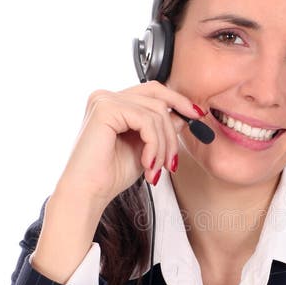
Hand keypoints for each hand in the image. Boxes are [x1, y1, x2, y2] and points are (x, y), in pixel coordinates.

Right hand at [56, 81, 203, 207]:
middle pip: (157, 95)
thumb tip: (183, 116)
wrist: (89, 193)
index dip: (178, 101)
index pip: (153, 91)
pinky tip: (148, 164)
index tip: (197, 116)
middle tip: (177, 154)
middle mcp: (106, 96)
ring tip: (157, 168)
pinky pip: (146, 121)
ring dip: (164, 145)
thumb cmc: (110, 175)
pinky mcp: (105, 108)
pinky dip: (154, 145)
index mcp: (113, 103)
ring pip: (156, 111)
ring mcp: (104, 99)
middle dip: (175, 125)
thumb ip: (160, 129)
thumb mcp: (145, 148)